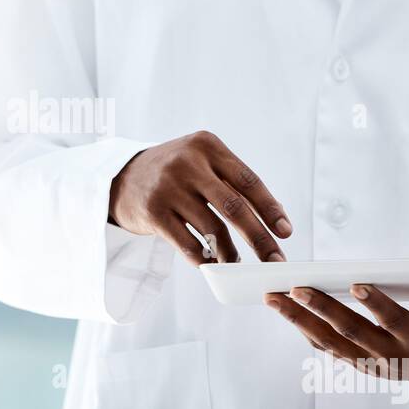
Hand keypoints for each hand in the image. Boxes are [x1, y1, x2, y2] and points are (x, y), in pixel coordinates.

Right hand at [108, 131, 291, 265]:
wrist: (122, 177)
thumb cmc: (175, 173)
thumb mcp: (201, 161)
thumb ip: (231, 182)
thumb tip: (273, 221)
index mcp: (207, 146)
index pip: (248, 181)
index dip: (270, 209)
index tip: (286, 232)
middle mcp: (188, 163)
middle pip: (234, 207)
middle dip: (259, 238)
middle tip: (274, 259)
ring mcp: (168, 187)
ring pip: (212, 229)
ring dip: (229, 252)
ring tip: (235, 261)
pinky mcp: (153, 212)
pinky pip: (188, 244)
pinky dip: (204, 257)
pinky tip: (210, 261)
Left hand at [265, 285, 408, 397]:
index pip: (394, 321)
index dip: (377, 304)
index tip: (358, 284)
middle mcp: (391, 356)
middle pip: (352, 332)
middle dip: (322, 309)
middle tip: (296, 288)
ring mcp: (372, 364)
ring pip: (331, 343)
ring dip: (300, 321)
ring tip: (274, 299)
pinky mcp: (361, 365)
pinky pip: (328, 350)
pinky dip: (305, 332)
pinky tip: (287, 313)